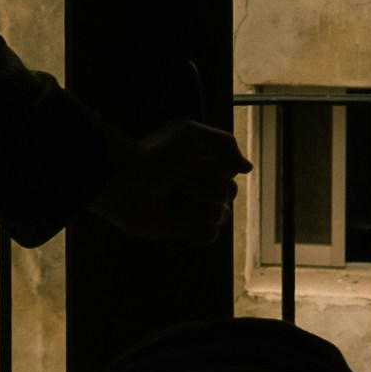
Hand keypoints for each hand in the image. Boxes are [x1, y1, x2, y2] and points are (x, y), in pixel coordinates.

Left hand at [89, 118, 249, 241]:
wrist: (124, 185)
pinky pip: (210, 236)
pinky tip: (180, 223)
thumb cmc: (155, 157)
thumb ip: (225, 143)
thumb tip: (247, 168)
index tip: (192, 165)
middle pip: (229, 194)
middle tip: (180, 184)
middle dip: (206, 191)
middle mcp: (199, 182)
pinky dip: (198, 231)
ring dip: (198, 210)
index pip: (230, 171)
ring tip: (175, 202)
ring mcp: (191, 206)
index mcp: (202, 160)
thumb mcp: (191, 135)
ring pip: (222, 216)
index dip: (215, 171)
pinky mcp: (182, 228)